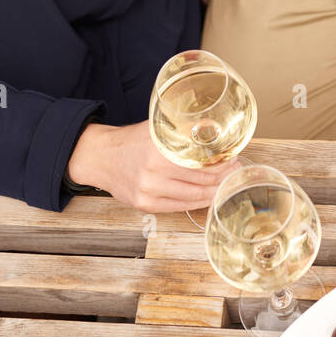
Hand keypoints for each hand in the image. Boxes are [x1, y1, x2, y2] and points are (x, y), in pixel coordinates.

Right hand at [66, 119, 234, 212]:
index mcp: (158, 151)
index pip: (200, 164)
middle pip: (200, 182)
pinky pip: (178, 207)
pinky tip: (207, 196)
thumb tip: (215, 131)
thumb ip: (182, 133)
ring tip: (224, 185)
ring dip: (212, 192)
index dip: (221, 165)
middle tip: (234, 173)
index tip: (234, 161)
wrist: (101, 157)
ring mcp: (148, 192)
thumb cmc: (132, 141)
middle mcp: (153, 174)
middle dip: (221, 178)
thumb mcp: (157, 130)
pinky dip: (196, 202)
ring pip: (192, 197)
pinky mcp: (145, 205)